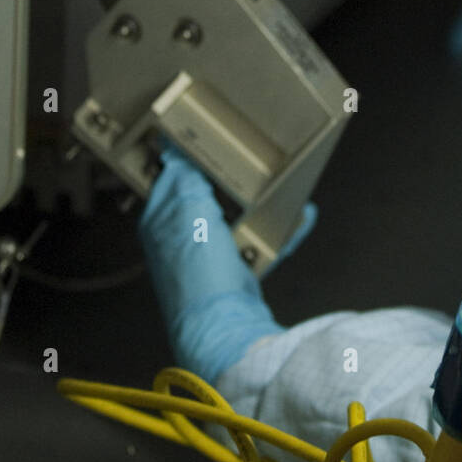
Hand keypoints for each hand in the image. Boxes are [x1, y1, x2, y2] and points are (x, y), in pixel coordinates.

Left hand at [138, 142, 315, 380]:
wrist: (224, 331)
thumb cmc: (200, 274)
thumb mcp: (190, 212)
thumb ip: (185, 179)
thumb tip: (174, 151)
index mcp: (160, 222)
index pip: (166, 176)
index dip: (178, 154)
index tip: (194, 131)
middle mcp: (179, 240)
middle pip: (200, 195)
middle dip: (219, 175)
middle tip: (238, 150)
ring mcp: (207, 258)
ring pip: (231, 217)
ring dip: (252, 201)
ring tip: (270, 180)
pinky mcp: (234, 275)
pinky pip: (258, 244)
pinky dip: (278, 232)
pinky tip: (300, 217)